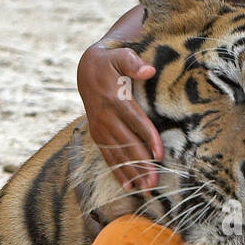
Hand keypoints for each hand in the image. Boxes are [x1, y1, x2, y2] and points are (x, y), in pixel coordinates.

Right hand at [77, 40, 162, 191]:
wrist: (86, 69)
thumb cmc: (109, 62)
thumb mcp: (119, 55)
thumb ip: (132, 62)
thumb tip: (149, 70)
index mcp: (114, 98)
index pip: (134, 120)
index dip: (147, 137)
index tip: (159, 154)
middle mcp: (106, 117)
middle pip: (127, 143)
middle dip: (141, 164)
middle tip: (154, 182)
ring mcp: (100, 128)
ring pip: (118, 153)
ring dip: (132, 172)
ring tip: (145, 189)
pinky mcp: (97, 134)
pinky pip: (108, 155)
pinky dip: (117, 171)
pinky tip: (129, 186)